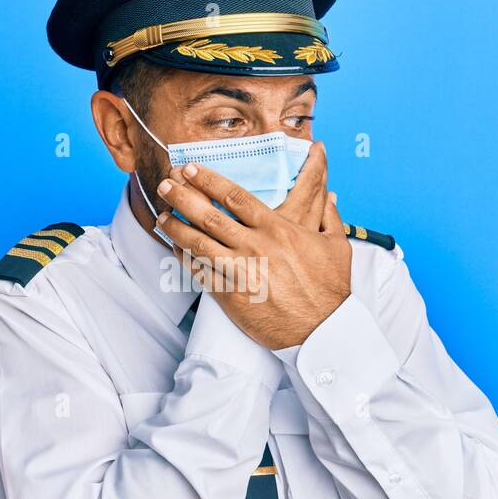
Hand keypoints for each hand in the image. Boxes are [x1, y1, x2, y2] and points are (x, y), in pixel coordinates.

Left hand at [155, 146, 351, 349]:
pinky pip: (200, 273)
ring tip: (161, 216)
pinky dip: (184, 259)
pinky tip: (174, 249)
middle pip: (209, 216)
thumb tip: (331, 195)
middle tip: (165, 184)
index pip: (234, 196)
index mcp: (277, 229)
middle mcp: (255, 247)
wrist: (322, 330)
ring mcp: (241, 272)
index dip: (207, 180)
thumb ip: (329, 217)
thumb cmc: (330, 289)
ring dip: (176, 228)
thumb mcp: (336, 245)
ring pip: (198, 244)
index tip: (190, 169)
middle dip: (182, 197)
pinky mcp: (232, 297)